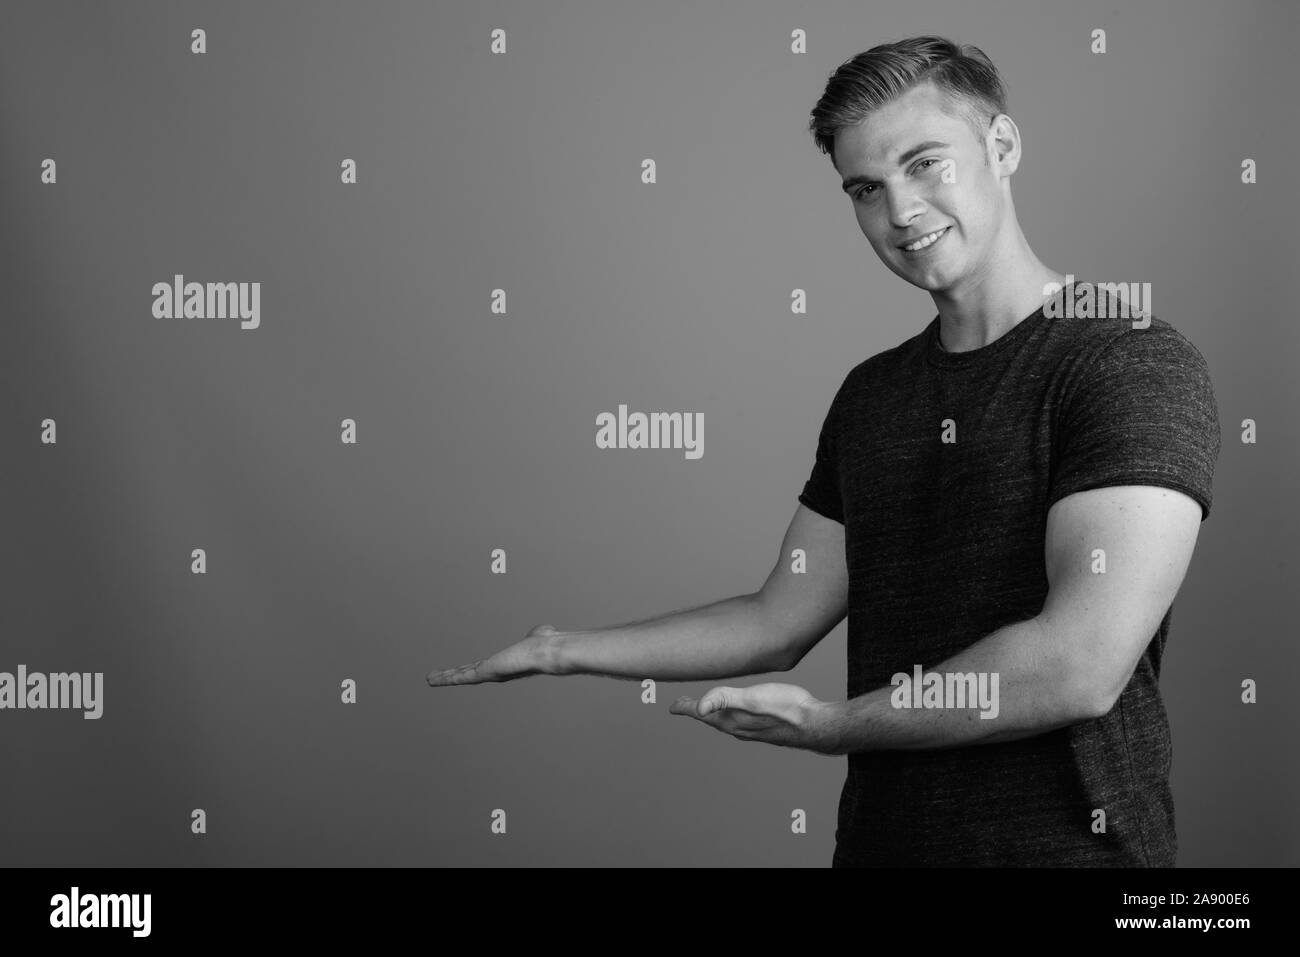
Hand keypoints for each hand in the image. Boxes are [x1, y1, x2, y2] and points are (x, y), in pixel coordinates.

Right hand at [427, 625, 560, 685]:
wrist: (547, 652)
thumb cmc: (547, 644)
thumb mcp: (539, 636)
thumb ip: (537, 635)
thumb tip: (542, 632)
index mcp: (506, 663)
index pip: (483, 666)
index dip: (470, 667)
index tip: (460, 669)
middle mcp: (497, 671)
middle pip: (469, 673)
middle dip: (453, 675)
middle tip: (437, 677)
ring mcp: (490, 673)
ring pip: (462, 675)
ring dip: (445, 677)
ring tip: (429, 679)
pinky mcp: (485, 672)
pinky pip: (461, 676)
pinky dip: (446, 679)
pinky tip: (432, 680)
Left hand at [669, 682, 841, 754]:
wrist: (815, 724)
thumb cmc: (786, 708)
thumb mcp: (752, 698)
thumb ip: (724, 700)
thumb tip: (698, 708)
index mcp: (732, 720)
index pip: (702, 714)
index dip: (686, 708)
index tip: (672, 707)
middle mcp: (740, 728)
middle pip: (711, 719)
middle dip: (697, 712)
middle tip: (683, 706)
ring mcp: (753, 730)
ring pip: (725, 722)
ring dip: (713, 715)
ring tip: (707, 709)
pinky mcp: (765, 727)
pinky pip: (739, 722)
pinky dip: (731, 716)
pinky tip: (739, 713)